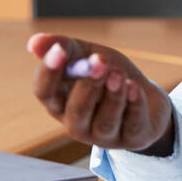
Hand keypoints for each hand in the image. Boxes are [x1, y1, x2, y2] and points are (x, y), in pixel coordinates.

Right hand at [27, 33, 173, 150]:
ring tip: (119, 73)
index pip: (44, 92)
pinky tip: (135, 87)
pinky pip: (133, 125)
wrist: (147, 96)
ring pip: (106, 120)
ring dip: (113, 94)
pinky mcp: (133, 138)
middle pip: (77, 110)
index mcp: (60, 102)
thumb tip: (34, 42)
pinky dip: (134, 104)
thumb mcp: (87, 55)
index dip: (50, 72)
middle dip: (88, 85)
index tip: (59, 50)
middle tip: (99, 61)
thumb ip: (65, 48)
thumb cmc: (108, 74)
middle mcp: (78, 123)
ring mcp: (105, 135)